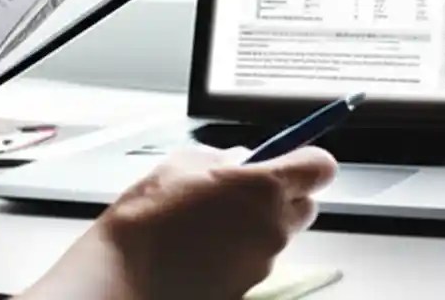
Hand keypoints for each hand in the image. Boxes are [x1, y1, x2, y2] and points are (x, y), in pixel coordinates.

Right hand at [18, 145, 336, 299]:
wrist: (124, 275)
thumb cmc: (148, 219)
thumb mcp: (182, 164)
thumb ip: (224, 159)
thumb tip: (241, 161)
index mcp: (264, 188)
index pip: (320, 167)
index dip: (308, 160)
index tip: (294, 156)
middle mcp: (273, 228)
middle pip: (306, 205)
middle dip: (284, 195)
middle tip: (247, 190)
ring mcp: (262, 262)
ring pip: (279, 234)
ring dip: (258, 224)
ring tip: (212, 221)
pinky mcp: (247, 286)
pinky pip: (255, 259)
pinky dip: (240, 251)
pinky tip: (204, 247)